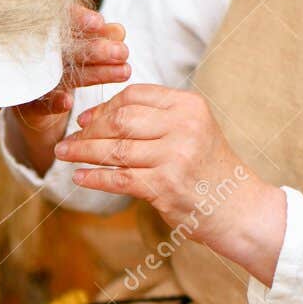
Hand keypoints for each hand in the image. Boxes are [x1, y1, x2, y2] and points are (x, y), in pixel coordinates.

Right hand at [11, 5, 130, 175]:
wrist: (37, 103)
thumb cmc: (64, 66)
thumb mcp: (84, 47)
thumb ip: (100, 38)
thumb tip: (119, 32)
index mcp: (47, 35)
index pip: (62, 21)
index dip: (80, 20)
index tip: (99, 22)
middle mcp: (37, 55)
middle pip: (66, 49)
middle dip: (96, 49)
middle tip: (123, 52)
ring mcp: (32, 80)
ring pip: (63, 74)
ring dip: (94, 73)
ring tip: (124, 73)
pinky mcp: (28, 106)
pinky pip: (41, 104)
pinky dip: (55, 102)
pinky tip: (67, 102)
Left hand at [54, 84, 287, 284]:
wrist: (238, 207)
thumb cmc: (209, 169)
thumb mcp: (193, 130)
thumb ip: (157, 118)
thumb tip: (102, 115)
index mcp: (189, 106)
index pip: (135, 95)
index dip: (104, 107)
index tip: (86, 119)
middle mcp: (183, 126)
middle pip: (120, 120)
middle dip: (89, 130)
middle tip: (70, 140)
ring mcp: (174, 156)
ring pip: (114, 149)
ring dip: (83, 152)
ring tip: (64, 154)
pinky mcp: (164, 186)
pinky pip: (118, 178)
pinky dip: (93, 178)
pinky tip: (78, 177)